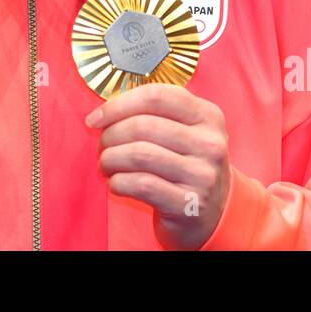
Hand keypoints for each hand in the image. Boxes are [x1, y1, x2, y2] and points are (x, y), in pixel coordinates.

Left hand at [86, 83, 230, 249]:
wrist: (215, 214)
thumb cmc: (186, 166)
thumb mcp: (183, 132)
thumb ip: (152, 115)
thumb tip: (103, 113)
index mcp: (208, 116)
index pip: (156, 97)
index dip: (118, 105)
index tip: (95, 119)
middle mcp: (210, 143)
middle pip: (143, 126)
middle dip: (110, 135)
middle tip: (102, 147)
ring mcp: (203, 175)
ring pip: (139, 154)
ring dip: (110, 159)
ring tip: (106, 165)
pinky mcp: (189, 205)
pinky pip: (141, 185)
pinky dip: (118, 182)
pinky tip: (117, 184)